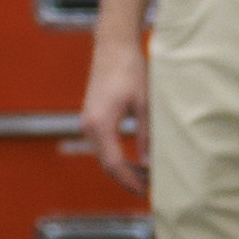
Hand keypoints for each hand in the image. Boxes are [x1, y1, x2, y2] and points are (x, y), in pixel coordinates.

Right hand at [80, 36, 149, 194]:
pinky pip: (103, 146)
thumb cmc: (129, 71)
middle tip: (151, 188)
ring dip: (123, 169)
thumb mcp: (144, 104)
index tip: (147, 191)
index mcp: (100, 125)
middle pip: (106, 164)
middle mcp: (88, 127)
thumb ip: (145, 134)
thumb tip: (149, 162)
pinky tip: (135, 160)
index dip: (130, 180)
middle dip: (128, 179)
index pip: (114, 164)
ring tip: (147, 177)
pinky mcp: (91, 119)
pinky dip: (118, 157)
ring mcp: (87, 123)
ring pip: (104, 157)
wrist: (112, 47)